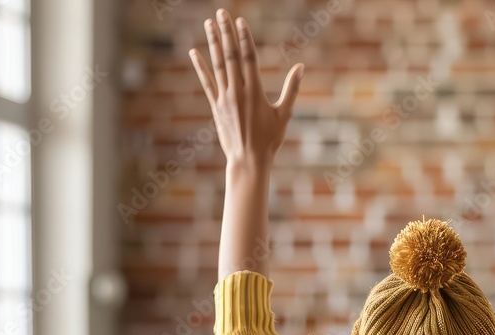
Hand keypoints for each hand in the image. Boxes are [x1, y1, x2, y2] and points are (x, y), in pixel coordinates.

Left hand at [189, 10, 302, 167]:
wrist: (248, 160)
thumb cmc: (270, 139)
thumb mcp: (285, 114)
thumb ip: (291, 88)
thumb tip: (300, 67)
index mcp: (255, 91)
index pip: (248, 58)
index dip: (244, 38)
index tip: (240, 21)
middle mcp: (237, 91)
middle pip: (230, 56)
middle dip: (226, 33)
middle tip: (221, 13)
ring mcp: (224, 98)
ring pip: (217, 64)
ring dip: (212, 42)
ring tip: (208, 23)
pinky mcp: (216, 106)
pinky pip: (206, 82)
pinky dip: (200, 67)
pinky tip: (194, 52)